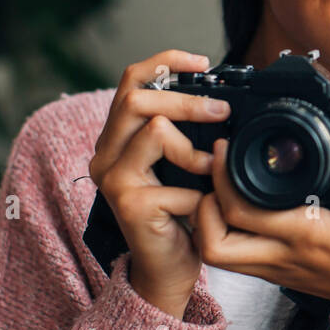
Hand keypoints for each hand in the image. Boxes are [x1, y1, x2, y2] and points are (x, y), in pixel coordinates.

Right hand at [88, 49, 232, 318]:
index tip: (202, 61)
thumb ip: (187, 131)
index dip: (165, 62)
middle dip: (187, 100)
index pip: (130, 81)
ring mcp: (114, 180)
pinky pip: (177, 181)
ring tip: (211, 170)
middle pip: (138, 99)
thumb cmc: (182, 213)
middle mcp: (106, 154)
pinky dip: (201, 193)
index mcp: (118, 138)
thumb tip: (220, 97)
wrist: (169, 268)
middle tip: (223, 112)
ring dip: (196, 150)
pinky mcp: (129, 205)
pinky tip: (204, 208)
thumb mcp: (184, 163)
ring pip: (155, 130)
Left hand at [190, 139, 329, 316]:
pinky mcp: (278, 273)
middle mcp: (283, 256)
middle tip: (214, 176)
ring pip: (218, 255)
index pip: (241, 212)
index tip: (225, 150)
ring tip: (223, 190)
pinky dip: (224, 234)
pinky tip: (239, 210)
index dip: (222, 178)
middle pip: (213, 244)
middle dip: (202, 206)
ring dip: (209, 223)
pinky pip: (235, 258)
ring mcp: (277, 269)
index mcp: (306, 236)